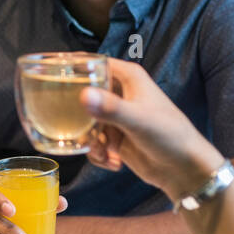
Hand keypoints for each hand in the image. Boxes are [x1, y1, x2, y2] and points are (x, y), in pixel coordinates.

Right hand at [82, 58, 225, 200]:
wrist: (184, 170)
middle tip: (75, 128)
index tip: (49, 77)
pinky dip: (97, 153)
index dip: (71, 67)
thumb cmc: (170, 137)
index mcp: (128, 77)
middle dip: (76, 115)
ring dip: (90, 141)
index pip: (92, 62)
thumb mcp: (138, 120)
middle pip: (83, 94)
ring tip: (105, 153)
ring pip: (85, 121)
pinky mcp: (116, 136)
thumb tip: (83, 96)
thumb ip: (110, 108)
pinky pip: (93, 141)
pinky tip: (113, 162)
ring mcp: (117, 115)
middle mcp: (120, 92)